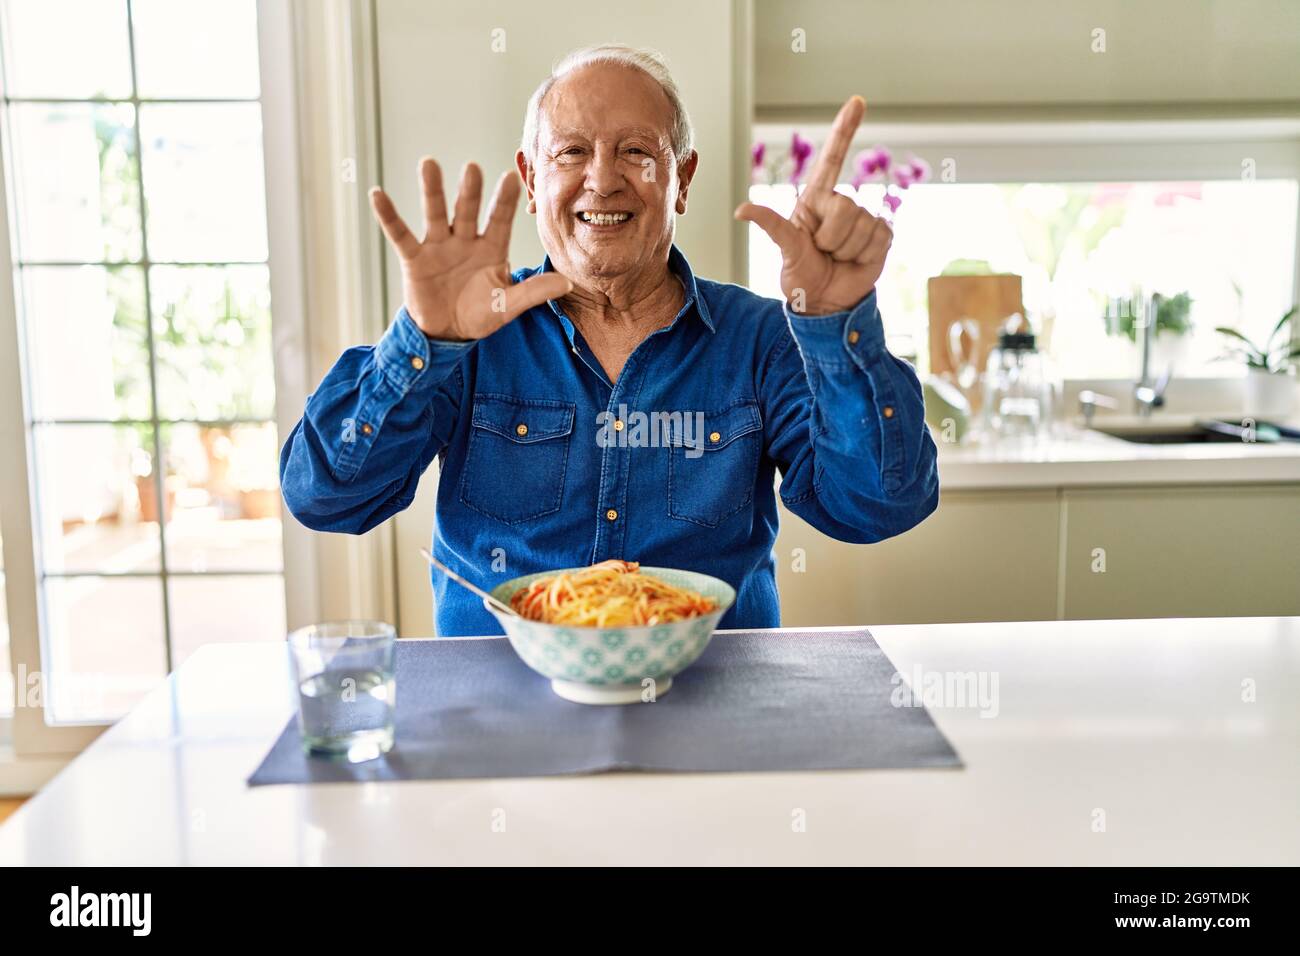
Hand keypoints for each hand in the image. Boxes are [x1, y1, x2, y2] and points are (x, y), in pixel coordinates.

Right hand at [369, 158, 571, 340]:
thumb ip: (533, 292)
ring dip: (432, 191)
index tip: (512, 177)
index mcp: (491, 249)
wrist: (447, 333)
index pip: (499, 221)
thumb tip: (567, 284)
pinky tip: (378, 194)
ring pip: (436, 214)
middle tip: (472, 168)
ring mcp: (439, 247)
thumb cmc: (481, 315)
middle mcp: (465, 241)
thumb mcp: (508, 306)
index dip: (504, 201)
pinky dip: (389, 216)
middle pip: (468, 211)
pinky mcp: (415, 258)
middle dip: (470, 191)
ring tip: (428, 163)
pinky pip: (400, 234)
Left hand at [735, 96, 890, 315]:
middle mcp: (840, 204)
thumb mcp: (784, 250)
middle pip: (844, 206)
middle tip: (822, 251)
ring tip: (837, 258)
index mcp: (815, 200)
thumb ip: (770, 225)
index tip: (857, 101)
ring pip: (861, 225)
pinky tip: (856, 261)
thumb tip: (740, 209)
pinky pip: (878, 236)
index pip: (833, 159)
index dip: (845, 130)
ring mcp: (863, 219)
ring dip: (845, 249)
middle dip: (829, 237)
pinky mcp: (882, 235)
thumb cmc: (801, 274)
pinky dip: (864, 255)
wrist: (825, 303)